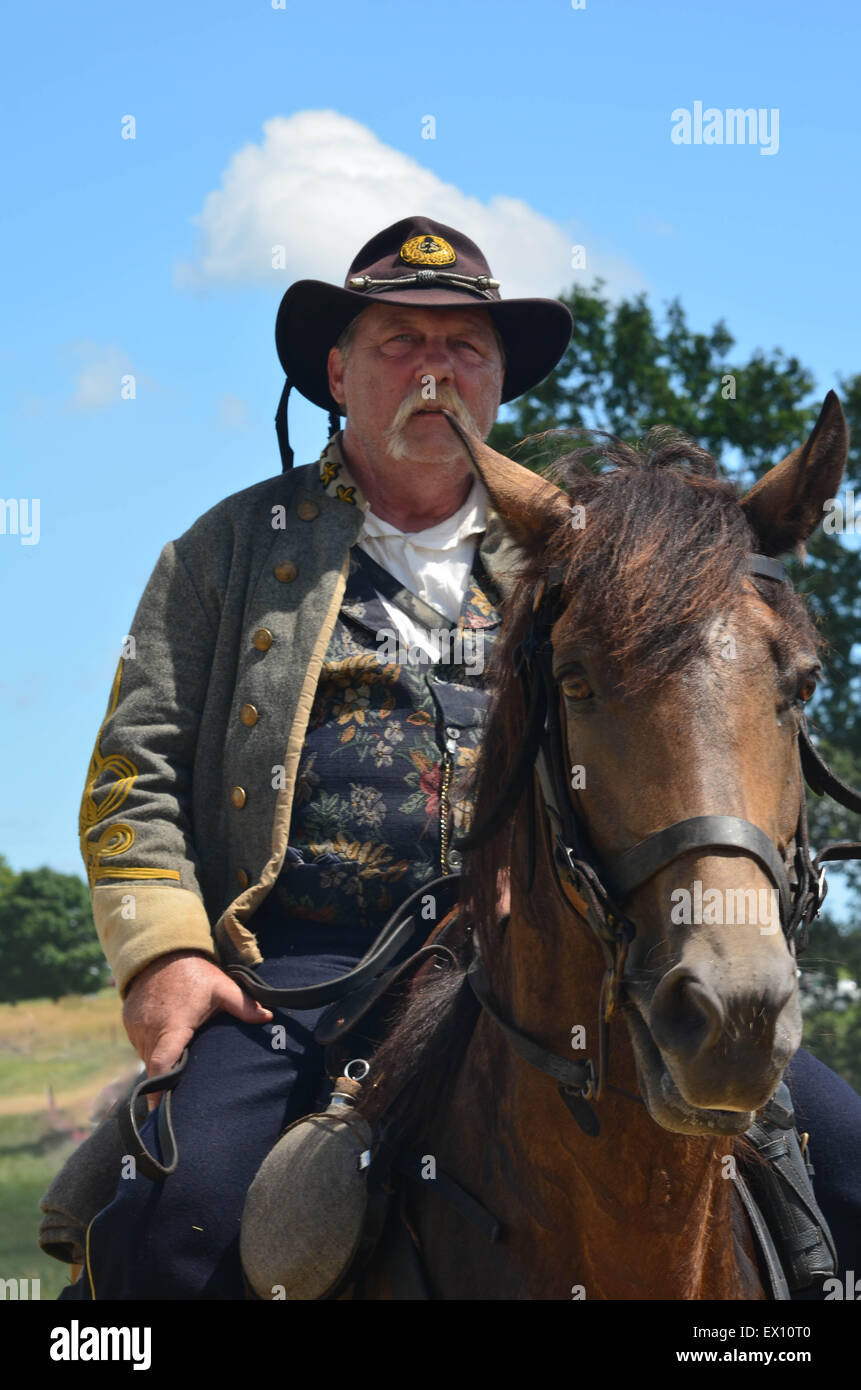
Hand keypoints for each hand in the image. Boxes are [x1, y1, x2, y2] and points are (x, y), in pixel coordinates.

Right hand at [122, 950, 272, 1107]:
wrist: (161, 951)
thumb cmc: (195, 972)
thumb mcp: (222, 987)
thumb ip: (243, 1005)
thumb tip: (268, 1018)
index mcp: (174, 1025)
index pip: (163, 1063)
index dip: (160, 1089)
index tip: (159, 1111)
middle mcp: (150, 1029)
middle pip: (155, 1065)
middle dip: (165, 1080)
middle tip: (179, 1096)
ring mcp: (136, 1026)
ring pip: (146, 1056)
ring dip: (160, 1061)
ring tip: (176, 1066)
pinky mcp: (129, 1022)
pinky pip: (140, 1043)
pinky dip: (151, 1048)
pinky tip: (166, 1044)